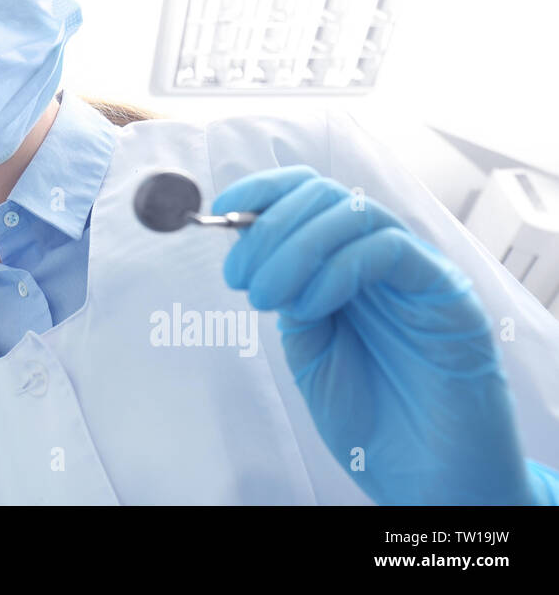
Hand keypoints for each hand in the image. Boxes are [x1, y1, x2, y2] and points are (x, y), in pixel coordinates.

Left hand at [213, 165, 538, 504]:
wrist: (425, 475)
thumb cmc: (370, 415)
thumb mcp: (308, 347)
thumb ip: (287, 295)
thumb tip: (252, 249)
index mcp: (345, 262)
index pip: (306, 194)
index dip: (261, 192)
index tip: (219, 212)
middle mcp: (381, 256)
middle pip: (324, 196)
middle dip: (269, 228)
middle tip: (240, 278)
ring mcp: (416, 270)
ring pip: (354, 213)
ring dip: (295, 247)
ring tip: (266, 296)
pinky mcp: (447, 290)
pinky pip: (389, 249)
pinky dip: (338, 268)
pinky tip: (311, 306)